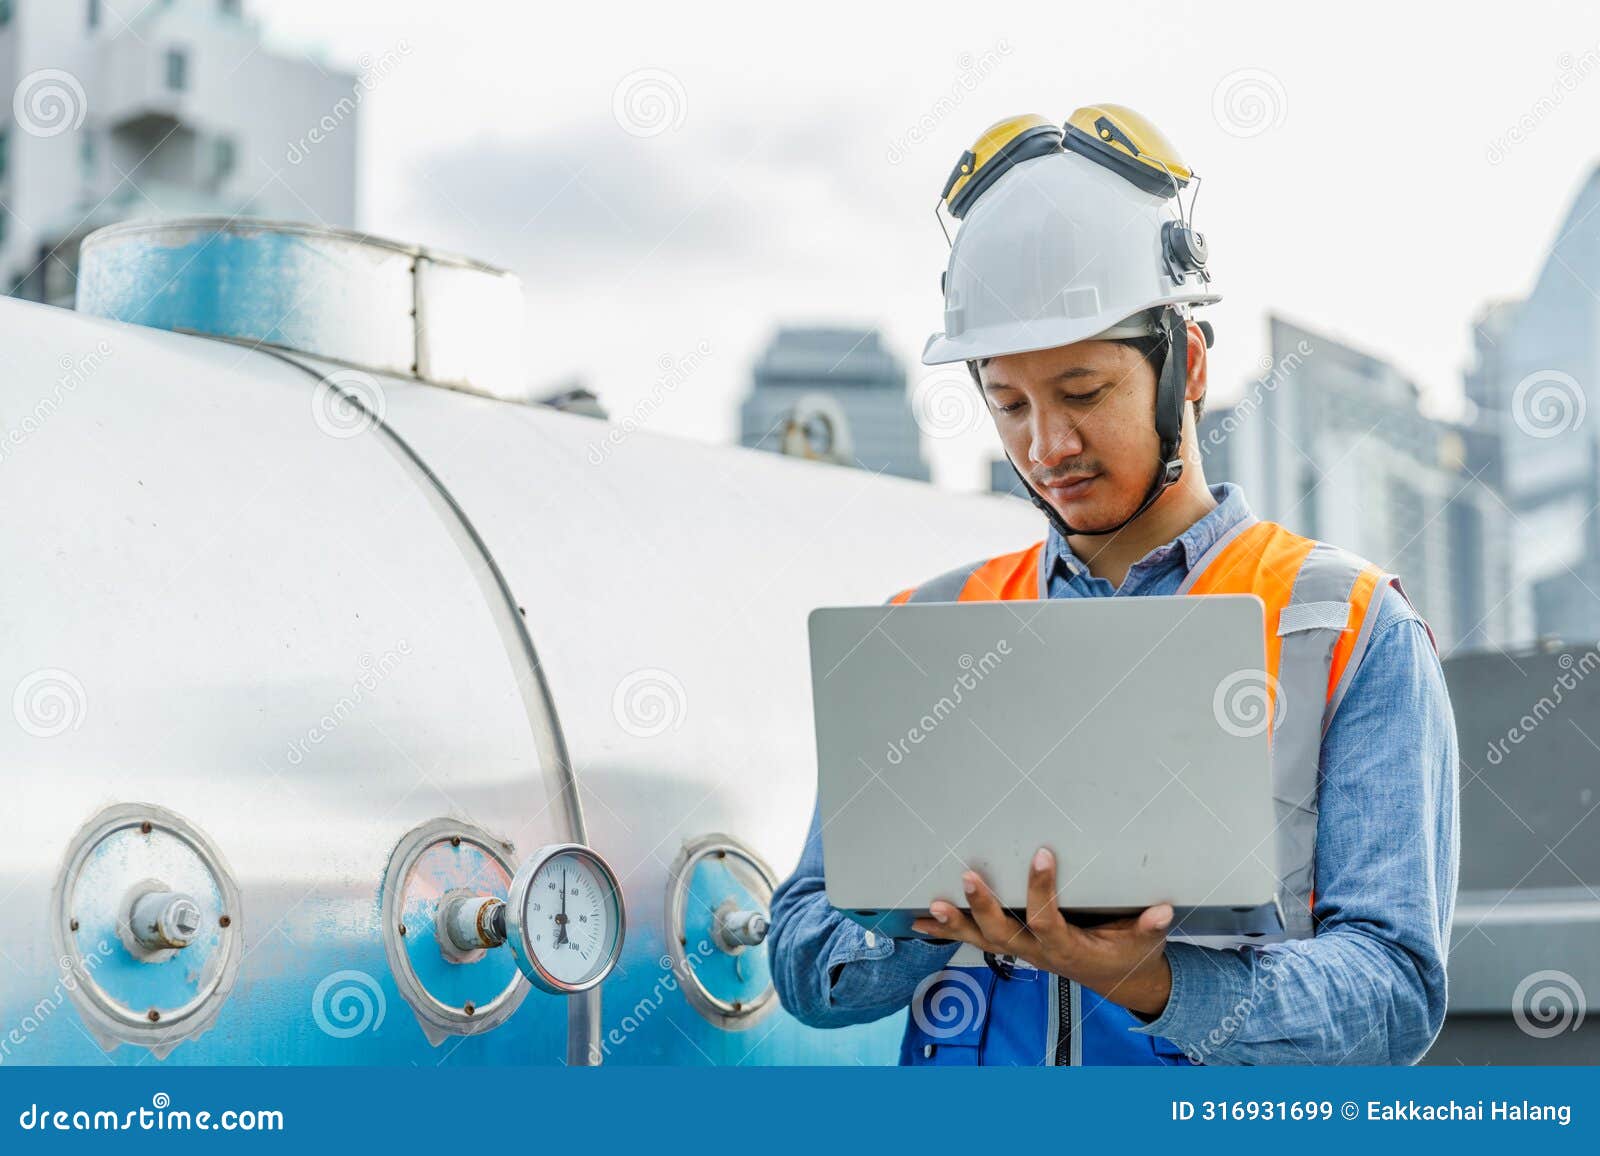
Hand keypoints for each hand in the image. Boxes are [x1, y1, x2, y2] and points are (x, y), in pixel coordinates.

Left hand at [909, 848, 1174, 1017]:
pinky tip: (918, 921)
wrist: (1121, 979)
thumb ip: (1149, 927)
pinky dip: (946, 932)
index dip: (1042, 889)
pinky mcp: (1015, 946)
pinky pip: (976, 940)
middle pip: (1003, 934)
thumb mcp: (1144, 942)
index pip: (1048, 920)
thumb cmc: (1130, 953)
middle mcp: (1039, 953)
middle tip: (967, 876)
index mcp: (1067, 948)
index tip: (1042, 853)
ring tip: (928, 907)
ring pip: (982, 941)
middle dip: (983, 908)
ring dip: (953, 925)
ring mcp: (1024, 952)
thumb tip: (1162, 910)